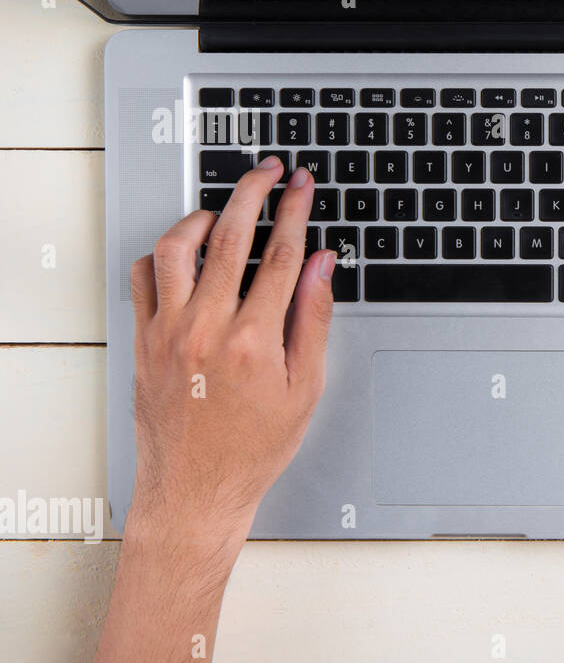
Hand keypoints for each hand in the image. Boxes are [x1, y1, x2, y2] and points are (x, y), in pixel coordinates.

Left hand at [128, 156, 335, 545]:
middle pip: (230, 236)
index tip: (303, 187)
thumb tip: (321, 266)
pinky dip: (161, 255)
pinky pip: (142, 278)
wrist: (196, 490)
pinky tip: (183, 251)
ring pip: (176, 247)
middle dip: (254, 192)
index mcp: (252, 340)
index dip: (296, 212)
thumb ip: (312, 319)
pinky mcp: (143, 340)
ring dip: (203, 216)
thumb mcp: (304, 388)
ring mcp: (167, 331)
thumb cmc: (252, 448)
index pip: (281, 255)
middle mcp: (205, 328)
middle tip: (269, 171)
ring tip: (224, 206)